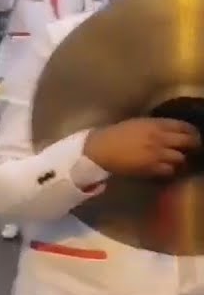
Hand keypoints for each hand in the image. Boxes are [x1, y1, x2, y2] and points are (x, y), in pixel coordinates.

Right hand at [83, 118, 200, 177]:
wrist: (101, 149)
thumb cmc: (116, 134)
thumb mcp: (138, 123)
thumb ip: (156, 126)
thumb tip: (172, 130)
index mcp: (156, 124)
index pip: (184, 126)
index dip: (192, 131)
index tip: (193, 135)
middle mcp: (160, 138)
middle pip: (188, 142)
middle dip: (193, 145)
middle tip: (192, 148)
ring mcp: (156, 154)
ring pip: (180, 158)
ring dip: (179, 158)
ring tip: (176, 159)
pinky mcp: (151, 168)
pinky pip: (169, 170)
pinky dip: (169, 169)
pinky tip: (164, 168)